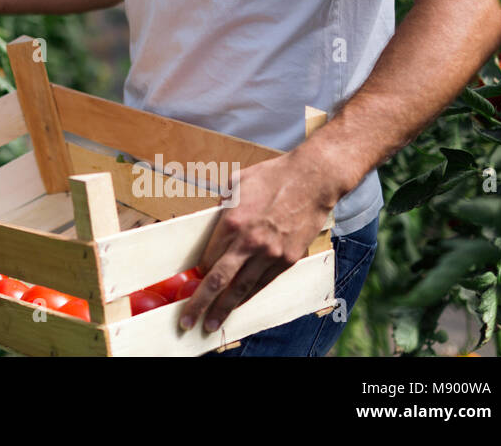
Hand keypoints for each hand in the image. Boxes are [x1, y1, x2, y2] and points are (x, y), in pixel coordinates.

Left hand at [177, 151, 336, 333]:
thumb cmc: (271, 177)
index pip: (207, 258)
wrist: (312, 179)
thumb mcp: (235, 185)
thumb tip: (211, 225)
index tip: (191, 282)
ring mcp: (270, 253)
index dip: (198, 273)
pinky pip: (263, 283)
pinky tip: (238, 305)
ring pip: (242, 288)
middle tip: (187, 320)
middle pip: (219, 280)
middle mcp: (249, 242)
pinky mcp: (288, 259)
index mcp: (231, 221)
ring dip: (225, 308)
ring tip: (212, 324)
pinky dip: (249, 296)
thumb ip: (221, 209)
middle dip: (200, 303)